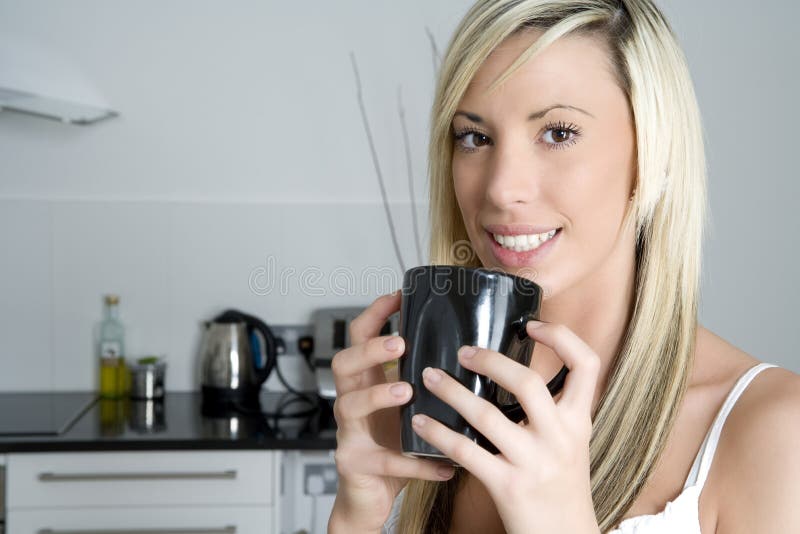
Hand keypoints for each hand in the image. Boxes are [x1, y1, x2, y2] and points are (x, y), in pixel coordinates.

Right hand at [328, 290, 456, 533]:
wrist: (371, 498)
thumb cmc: (394, 447)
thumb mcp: (410, 410)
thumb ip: (427, 384)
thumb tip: (476, 356)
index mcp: (367, 383)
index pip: (360, 338)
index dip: (374, 315)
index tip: (397, 296)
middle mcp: (352, 402)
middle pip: (344, 364)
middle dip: (369, 350)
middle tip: (398, 343)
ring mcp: (349, 433)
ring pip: (349, 406)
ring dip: (378, 396)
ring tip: (406, 392)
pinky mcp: (355, 464)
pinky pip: (383, 461)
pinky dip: (414, 463)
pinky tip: (442, 466)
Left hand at [409, 320, 601, 533]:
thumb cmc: (561, 486)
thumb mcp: (570, 443)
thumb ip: (552, 410)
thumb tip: (512, 369)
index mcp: (579, 421)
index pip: (587, 365)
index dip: (561, 337)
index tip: (532, 324)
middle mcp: (561, 437)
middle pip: (528, 383)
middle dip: (491, 361)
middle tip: (463, 351)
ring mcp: (534, 462)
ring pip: (487, 415)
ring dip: (452, 392)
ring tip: (429, 377)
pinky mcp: (508, 485)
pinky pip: (465, 451)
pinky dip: (438, 433)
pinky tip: (420, 423)